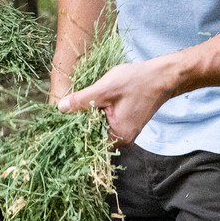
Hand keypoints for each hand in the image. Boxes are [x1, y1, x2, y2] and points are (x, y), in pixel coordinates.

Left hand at [57, 54, 185, 146]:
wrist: (162, 76)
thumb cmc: (136, 81)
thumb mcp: (105, 89)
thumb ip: (82, 100)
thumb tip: (60, 108)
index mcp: (118, 136)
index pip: (89, 144)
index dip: (72, 136)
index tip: (57, 128)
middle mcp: (122, 138)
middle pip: (92, 138)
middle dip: (78, 126)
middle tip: (61, 116)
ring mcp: (125, 131)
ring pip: (98, 129)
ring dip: (88, 119)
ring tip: (73, 108)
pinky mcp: (126, 122)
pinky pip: (106, 123)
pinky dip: (97, 115)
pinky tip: (89, 105)